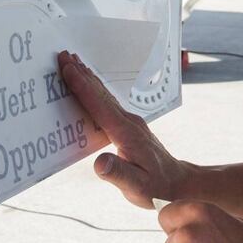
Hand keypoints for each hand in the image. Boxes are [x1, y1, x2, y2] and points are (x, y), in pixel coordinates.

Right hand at [58, 51, 185, 207]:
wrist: (178, 183)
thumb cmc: (157, 187)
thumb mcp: (136, 187)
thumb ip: (117, 174)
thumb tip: (99, 163)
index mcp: (126, 133)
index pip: (99, 105)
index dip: (81, 86)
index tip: (67, 69)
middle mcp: (129, 122)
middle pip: (100, 93)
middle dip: (81, 73)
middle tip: (63, 55)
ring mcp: (130, 122)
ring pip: (105, 95)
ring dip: (88, 78)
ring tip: (74, 63)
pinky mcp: (129, 126)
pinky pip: (108, 103)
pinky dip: (96, 90)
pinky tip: (90, 87)